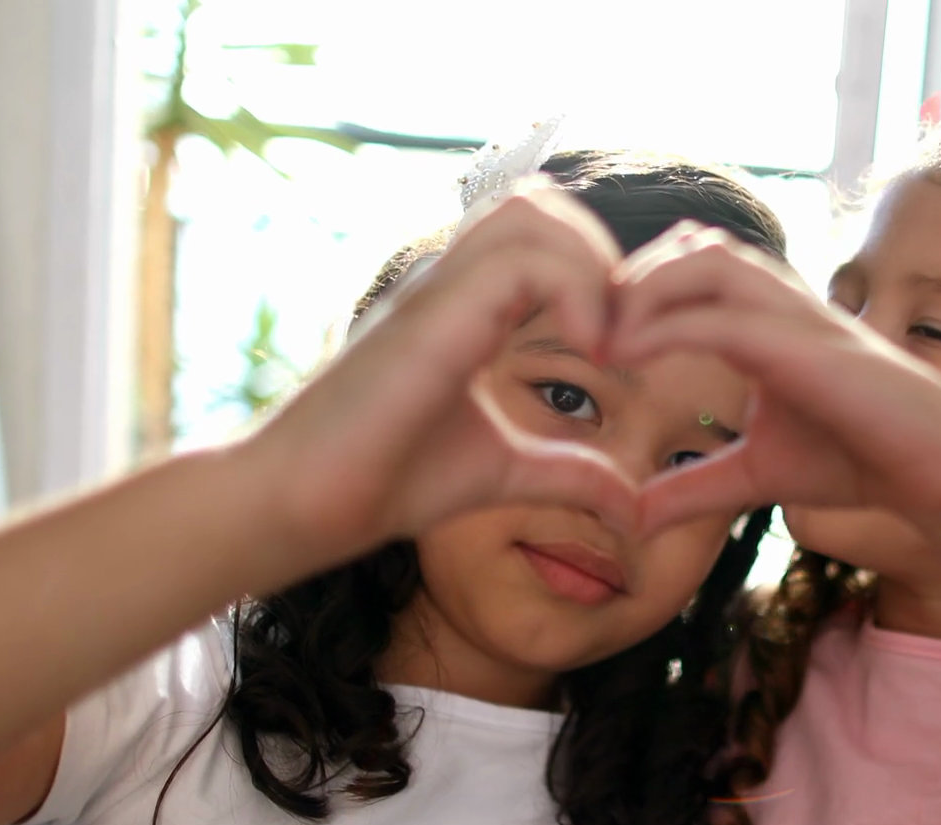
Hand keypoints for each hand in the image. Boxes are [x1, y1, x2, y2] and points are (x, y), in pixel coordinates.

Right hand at [241, 185, 640, 570]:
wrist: (307, 502)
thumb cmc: (388, 480)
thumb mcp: (506, 471)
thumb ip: (570, 474)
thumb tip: (633, 505)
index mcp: (465, 303)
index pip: (542, 233)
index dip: (597, 273)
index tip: (620, 350)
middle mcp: (450, 280)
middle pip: (541, 202)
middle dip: (600, 254)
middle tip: (617, 335)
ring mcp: (438, 288)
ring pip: (533, 210)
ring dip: (590, 264)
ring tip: (602, 341)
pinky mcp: (434, 313)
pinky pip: (522, 259)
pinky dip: (577, 293)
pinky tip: (589, 353)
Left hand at [606, 225, 940, 534]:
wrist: (938, 471)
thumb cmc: (860, 460)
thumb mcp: (755, 475)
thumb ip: (694, 487)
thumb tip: (633, 517)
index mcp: (769, 320)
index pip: (694, 267)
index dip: (638, 287)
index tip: (594, 335)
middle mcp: (782, 304)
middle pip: (694, 245)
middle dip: (632, 274)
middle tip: (587, 327)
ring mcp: (797, 317)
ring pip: (708, 259)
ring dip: (645, 287)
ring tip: (604, 337)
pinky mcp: (807, 346)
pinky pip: (724, 317)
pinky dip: (667, 326)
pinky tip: (628, 354)